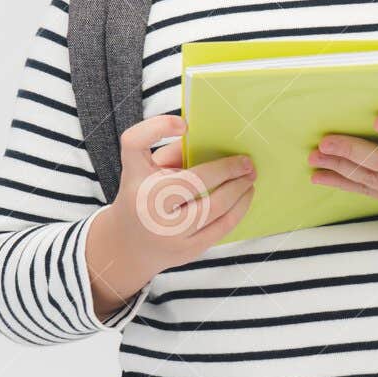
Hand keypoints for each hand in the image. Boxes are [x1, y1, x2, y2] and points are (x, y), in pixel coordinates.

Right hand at [86, 115, 255, 317]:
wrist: (127, 246)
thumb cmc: (140, 195)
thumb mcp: (140, 169)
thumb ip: (168, 150)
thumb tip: (206, 141)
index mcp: (138, 182)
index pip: (140, 145)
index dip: (159, 128)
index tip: (184, 125)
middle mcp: (150, 208)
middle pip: (195, 182)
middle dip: (228, 170)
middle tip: (247, 162)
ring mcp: (170, 234)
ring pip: (216, 208)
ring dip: (239, 190)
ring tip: (250, 177)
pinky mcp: (187, 251)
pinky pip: (222, 228)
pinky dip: (238, 209)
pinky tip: (245, 197)